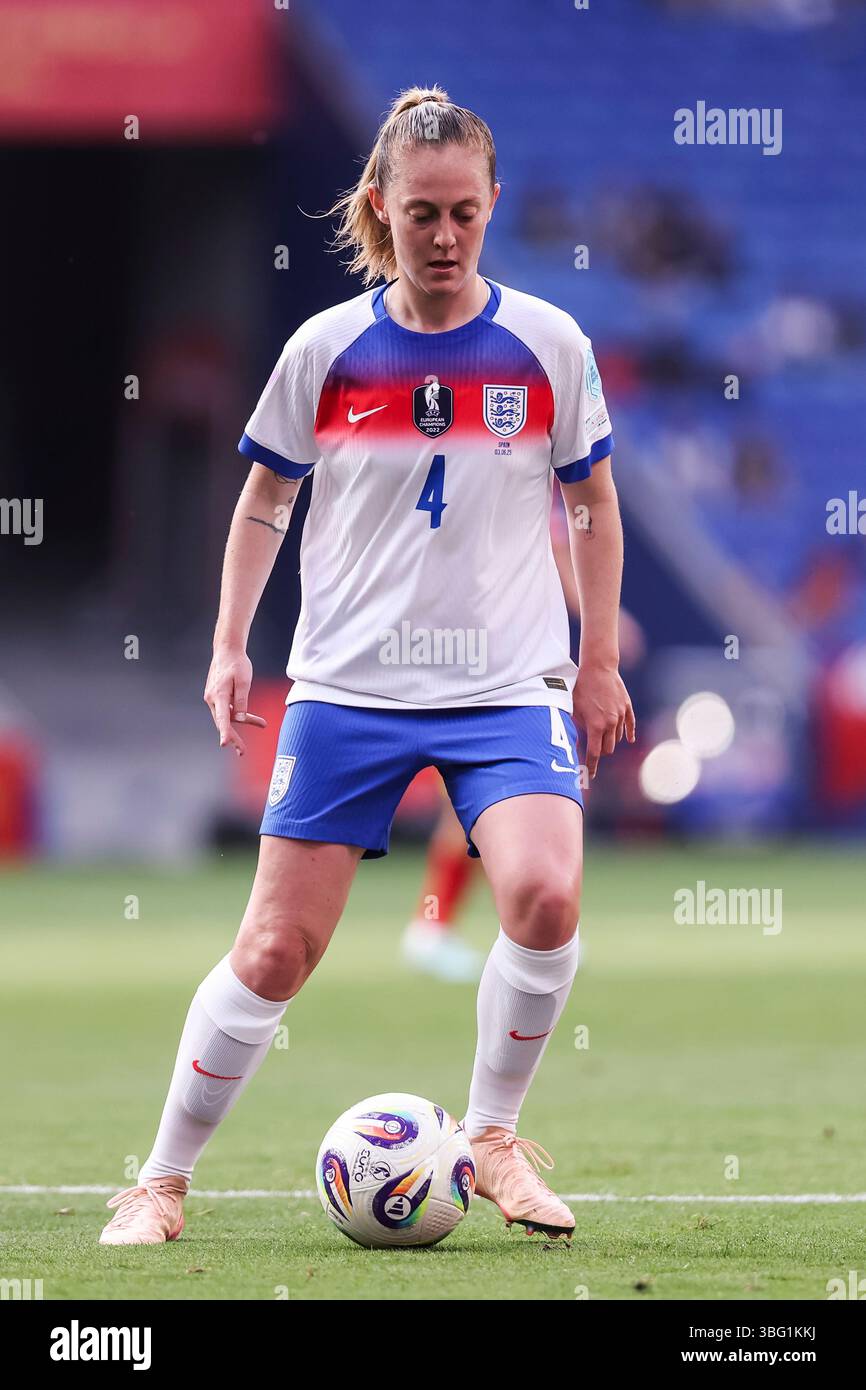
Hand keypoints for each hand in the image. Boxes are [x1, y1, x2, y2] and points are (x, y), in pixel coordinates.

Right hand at [203, 647, 265, 755]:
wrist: (227, 650)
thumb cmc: (237, 664)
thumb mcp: (244, 681)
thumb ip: (242, 701)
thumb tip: (240, 719)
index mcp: (218, 695)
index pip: (222, 718)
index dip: (224, 732)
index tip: (224, 744)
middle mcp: (212, 699)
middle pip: (223, 723)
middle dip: (233, 738)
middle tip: (243, 752)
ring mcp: (213, 698)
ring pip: (226, 717)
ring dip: (241, 724)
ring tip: (262, 724)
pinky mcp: (216, 697)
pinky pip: (227, 710)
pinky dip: (238, 715)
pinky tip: (253, 719)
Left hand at [571, 663, 635, 779]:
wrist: (598, 667)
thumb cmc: (581, 688)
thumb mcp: (573, 709)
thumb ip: (575, 728)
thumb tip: (572, 745)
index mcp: (596, 726)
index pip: (595, 753)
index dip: (592, 766)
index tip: (591, 776)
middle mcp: (610, 723)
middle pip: (608, 748)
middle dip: (601, 752)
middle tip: (594, 751)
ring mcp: (620, 715)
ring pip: (618, 738)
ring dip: (610, 740)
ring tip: (602, 737)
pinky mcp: (627, 707)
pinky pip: (630, 725)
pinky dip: (629, 733)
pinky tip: (629, 739)